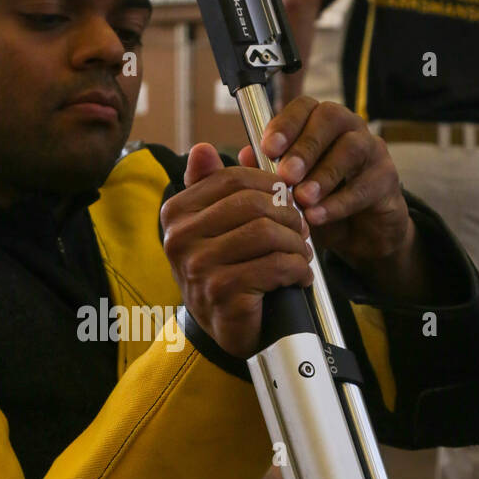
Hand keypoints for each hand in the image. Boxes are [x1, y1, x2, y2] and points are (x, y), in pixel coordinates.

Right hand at [160, 142, 313, 359]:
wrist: (222, 329)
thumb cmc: (224, 271)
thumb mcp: (214, 226)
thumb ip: (212, 187)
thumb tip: (203, 149)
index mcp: (176, 213)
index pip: (232, 179)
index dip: (270, 185)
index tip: (286, 201)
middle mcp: (180, 238)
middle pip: (252, 203)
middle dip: (287, 215)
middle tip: (301, 230)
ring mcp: (198, 266)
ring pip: (267, 233)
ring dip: (296, 244)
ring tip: (302, 254)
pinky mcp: (222, 292)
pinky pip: (275, 265)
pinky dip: (298, 270)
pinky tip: (300, 276)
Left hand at [238, 96, 411, 272]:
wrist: (361, 235)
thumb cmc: (321, 202)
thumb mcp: (290, 190)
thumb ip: (266, 172)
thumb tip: (243, 155)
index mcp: (320, 123)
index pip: (304, 107)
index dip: (286, 123)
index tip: (267, 148)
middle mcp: (348, 128)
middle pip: (330, 118)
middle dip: (304, 147)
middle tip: (285, 175)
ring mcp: (371, 151)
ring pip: (351, 148)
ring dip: (323, 174)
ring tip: (302, 198)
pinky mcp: (387, 179)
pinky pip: (365, 185)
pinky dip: (339, 203)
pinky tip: (318, 216)